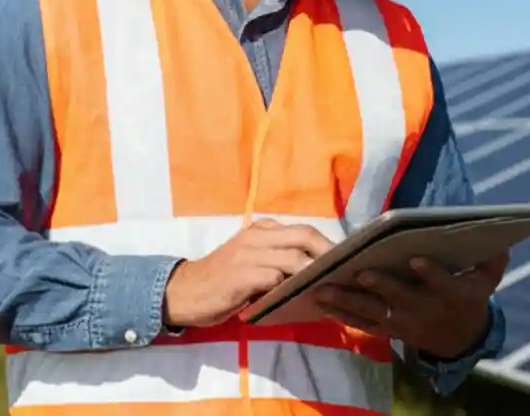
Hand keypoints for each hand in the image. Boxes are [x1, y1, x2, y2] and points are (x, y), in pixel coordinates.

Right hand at [163, 219, 334, 328]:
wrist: (183, 293)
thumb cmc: (220, 281)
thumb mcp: (249, 260)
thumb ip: (276, 259)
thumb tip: (314, 271)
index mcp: (260, 230)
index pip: (303, 230)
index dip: (327, 243)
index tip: (346, 260)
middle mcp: (256, 236)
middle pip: (304, 236)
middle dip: (328, 253)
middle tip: (346, 272)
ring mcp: (248, 254)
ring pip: (293, 257)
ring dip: (314, 273)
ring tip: (331, 286)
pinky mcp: (241, 275)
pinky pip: (275, 278)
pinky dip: (292, 288)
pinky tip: (304, 299)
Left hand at [314, 251, 508, 359]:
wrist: (459, 338)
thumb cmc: (470, 297)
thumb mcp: (487, 280)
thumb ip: (493, 261)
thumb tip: (501, 240)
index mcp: (452, 296)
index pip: (442, 284)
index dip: (431, 273)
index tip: (417, 259)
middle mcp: (425, 311)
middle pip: (400, 298)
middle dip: (380, 286)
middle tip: (361, 272)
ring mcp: (404, 323)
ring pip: (373, 312)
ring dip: (348, 301)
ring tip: (323, 288)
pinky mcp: (388, 329)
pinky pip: (362, 323)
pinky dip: (341, 313)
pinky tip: (320, 300)